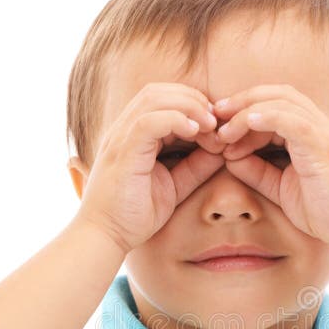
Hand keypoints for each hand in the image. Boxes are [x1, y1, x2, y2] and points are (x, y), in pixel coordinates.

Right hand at [75, 82, 223, 252]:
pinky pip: (147, 121)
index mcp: (135, 135)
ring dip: (188, 106)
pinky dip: (174, 119)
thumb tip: (222, 150)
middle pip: (160, 91)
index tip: (219, 126)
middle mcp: (125, 130)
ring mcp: (121, 138)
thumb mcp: (175, 186)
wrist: (105, 236)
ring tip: (211, 125)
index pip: (164, 99)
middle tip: (219, 122)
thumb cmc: (135, 214)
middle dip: (194, 100)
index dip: (194, 105)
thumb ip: (196, 167)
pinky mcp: (122, 152)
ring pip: (153, 98)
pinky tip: (195, 131)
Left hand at [213, 84, 328, 248]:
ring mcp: (322, 133)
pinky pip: (293, 121)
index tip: (217, 128)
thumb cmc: (325, 211)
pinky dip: (267, 117)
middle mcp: (317, 127)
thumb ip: (257, 172)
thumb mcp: (280, 189)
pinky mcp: (324, 146)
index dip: (242, 112)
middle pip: (275, 95)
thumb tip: (229, 157)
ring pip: (282, 103)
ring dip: (247, 111)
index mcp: (308, 134)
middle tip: (213, 115)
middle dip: (240, 101)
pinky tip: (245, 123)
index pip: (273, 106)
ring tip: (223, 129)